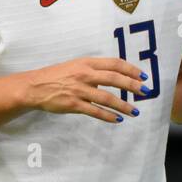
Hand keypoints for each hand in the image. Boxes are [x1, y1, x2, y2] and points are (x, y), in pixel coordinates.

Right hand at [18, 57, 149, 122]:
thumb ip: (94, 69)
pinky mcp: (74, 104)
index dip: (130, 69)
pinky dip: (108, 116)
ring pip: (107, 98)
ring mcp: (79, 90)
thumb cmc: (57, 75)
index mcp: (87, 63)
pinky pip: (95, 111)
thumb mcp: (76, 65)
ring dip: (123, 106)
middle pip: (114, 79)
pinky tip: (117, 119)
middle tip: (145, 92)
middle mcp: (85, 74)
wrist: (35, 86)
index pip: (114, 64)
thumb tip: (114, 75)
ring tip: (135, 112)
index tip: (143, 76)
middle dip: (132, 86)